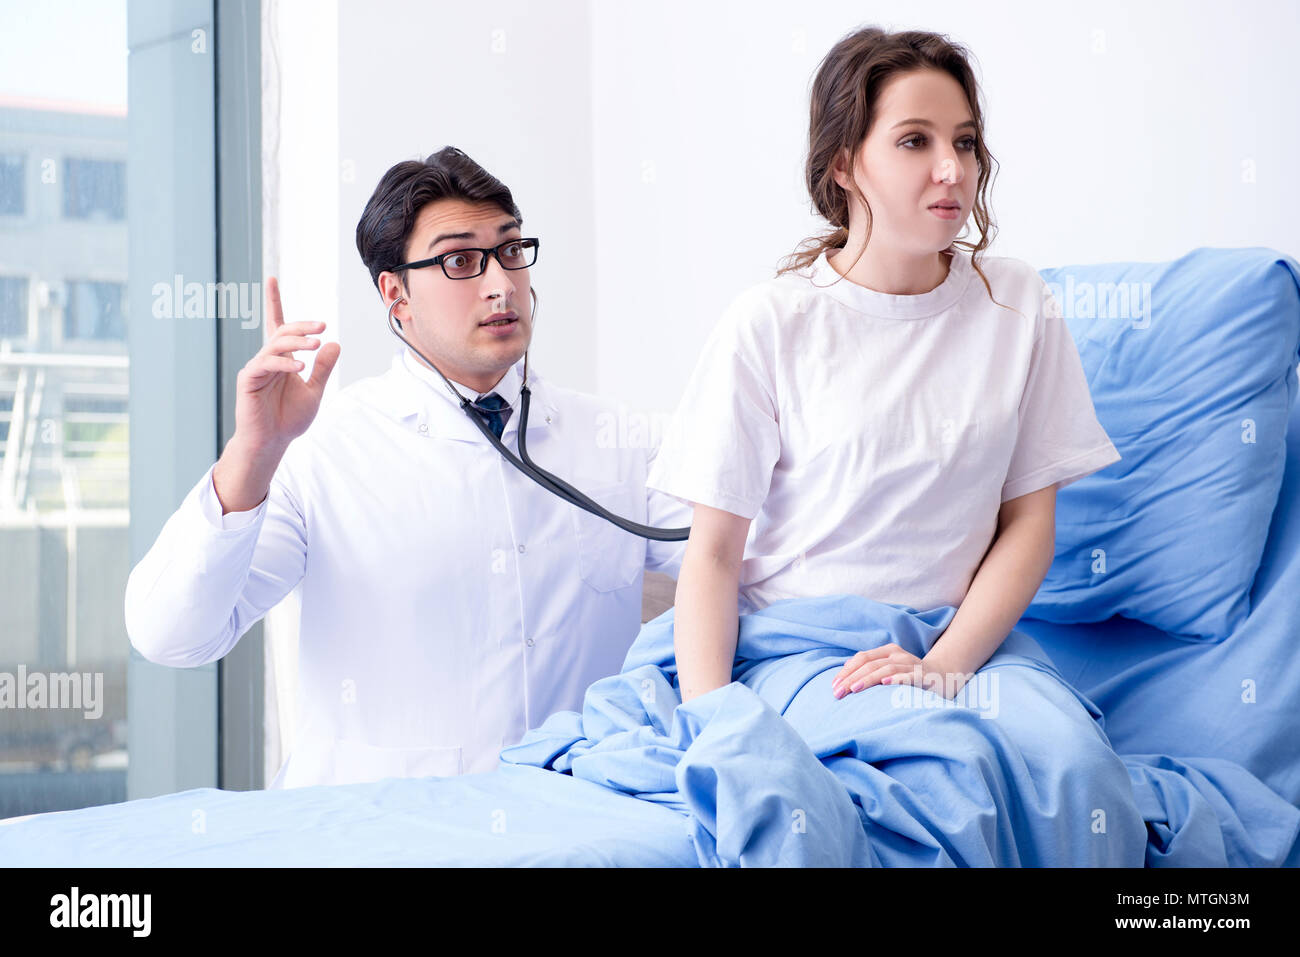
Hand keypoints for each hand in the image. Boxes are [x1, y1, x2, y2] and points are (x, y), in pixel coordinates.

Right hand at [234, 276, 340, 451]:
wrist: (273, 442)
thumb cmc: (289, 418)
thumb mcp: (315, 391)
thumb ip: (323, 369)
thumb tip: (334, 344)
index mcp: (282, 359)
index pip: (278, 325)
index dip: (274, 302)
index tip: (272, 278)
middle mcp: (267, 359)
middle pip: (282, 332)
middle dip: (302, 326)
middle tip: (322, 326)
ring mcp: (256, 368)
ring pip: (275, 345)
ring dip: (297, 342)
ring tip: (316, 344)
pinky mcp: (248, 380)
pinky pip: (265, 364)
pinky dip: (283, 362)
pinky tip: (299, 367)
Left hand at [831, 644, 957, 698]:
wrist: (944, 677)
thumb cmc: (910, 676)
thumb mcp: (889, 670)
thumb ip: (870, 670)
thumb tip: (845, 674)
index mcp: (888, 652)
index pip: (862, 658)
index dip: (846, 671)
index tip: (833, 686)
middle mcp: (898, 655)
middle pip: (869, 664)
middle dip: (851, 678)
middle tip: (838, 693)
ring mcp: (911, 664)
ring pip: (885, 668)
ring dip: (868, 679)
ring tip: (854, 689)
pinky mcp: (923, 676)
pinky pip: (908, 676)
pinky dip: (897, 678)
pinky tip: (885, 684)